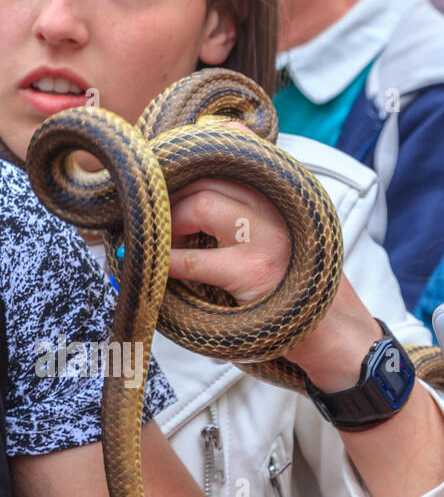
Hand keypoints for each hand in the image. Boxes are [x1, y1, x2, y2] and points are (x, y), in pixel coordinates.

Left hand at [165, 175, 378, 389]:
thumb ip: (247, 213)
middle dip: (170, 197)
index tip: (164, 184)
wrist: (341, 340)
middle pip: (206, 178)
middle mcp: (277, 207)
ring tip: (162, 247)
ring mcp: (266, 237)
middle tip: (155, 223)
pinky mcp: (252, 271)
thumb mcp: (282, 240)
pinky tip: (158, 273)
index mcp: (282, 196)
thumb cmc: (298, 291)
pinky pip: (192, 261)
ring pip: (199, 205)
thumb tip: (192, 192)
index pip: (231, 156)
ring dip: (167, 225)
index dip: (188, 166)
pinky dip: (167, 265)